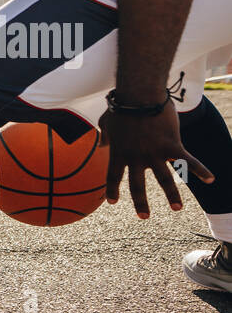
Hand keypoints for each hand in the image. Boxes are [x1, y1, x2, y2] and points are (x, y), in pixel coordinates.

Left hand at [99, 103, 214, 217]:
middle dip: (140, 202)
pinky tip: (211, 179)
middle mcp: (136, 157)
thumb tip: (101, 145)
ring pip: (164, 179)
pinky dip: (200, 170)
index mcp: (119, 153)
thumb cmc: (122, 105)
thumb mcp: (107, 121)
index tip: (113, 202)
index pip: (113, 176)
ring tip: (176, 209)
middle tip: (143, 217)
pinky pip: (188, 161)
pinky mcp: (172, 145)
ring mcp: (154, 153)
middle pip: (137, 185)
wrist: (140, 95)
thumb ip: (105, 135)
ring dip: (172, 195)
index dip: (113, 189)